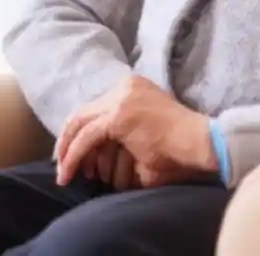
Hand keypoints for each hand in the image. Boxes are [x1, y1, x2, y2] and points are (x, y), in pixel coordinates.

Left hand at [54, 76, 216, 186]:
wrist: (199, 141)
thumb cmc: (180, 146)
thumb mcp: (144, 132)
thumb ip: (121, 134)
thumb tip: (95, 155)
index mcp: (133, 87)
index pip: (95, 107)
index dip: (80, 130)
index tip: (73, 153)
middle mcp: (124, 87)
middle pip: (82, 112)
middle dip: (67, 141)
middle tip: (60, 164)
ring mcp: (121, 99)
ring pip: (79, 124)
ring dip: (67, 151)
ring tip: (64, 173)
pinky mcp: (118, 116)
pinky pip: (86, 138)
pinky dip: (74, 156)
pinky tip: (68, 172)